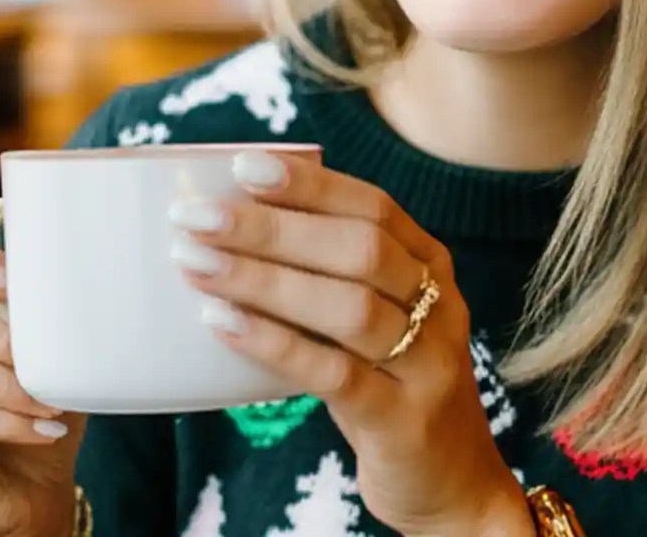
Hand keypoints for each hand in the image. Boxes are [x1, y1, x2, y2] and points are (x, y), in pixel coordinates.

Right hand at [0, 215, 83, 536]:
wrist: (34, 491)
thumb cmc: (43, 408)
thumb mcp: (54, 351)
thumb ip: (52, 309)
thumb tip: (93, 269)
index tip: (12, 279)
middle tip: (44, 357)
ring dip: (7, 379)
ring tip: (50, 400)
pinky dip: (5, 420)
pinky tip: (43, 428)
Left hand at [169, 150, 534, 536]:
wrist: (452, 481)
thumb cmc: (390, 386)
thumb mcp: (377, 321)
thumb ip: (331, 277)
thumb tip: (230, 225)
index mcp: (433, 268)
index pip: (376, 208)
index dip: (311, 185)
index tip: (242, 166)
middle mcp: (441, 308)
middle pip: (362, 249)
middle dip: (274, 227)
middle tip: (196, 216)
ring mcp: (428, 365)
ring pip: (349, 307)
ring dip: (265, 279)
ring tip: (195, 263)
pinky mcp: (403, 421)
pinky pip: (335, 374)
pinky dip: (274, 344)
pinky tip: (221, 324)